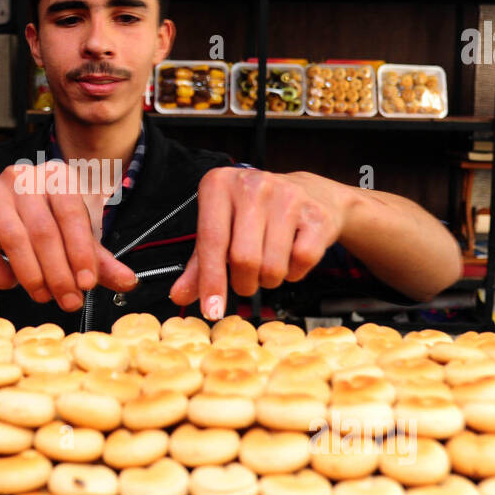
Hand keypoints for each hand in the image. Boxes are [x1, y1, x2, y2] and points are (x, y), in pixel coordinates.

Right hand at [0, 161, 136, 311]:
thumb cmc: (33, 222)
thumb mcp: (69, 235)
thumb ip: (97, 259)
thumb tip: (129, 283)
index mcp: (56, 176)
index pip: (73, 213)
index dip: (81, 251)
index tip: (88, 284)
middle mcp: (24, 177)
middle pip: (44, 231)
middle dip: (59, 273)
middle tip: (68, 302)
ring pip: (14, 241)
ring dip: (32, 277)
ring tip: (43, 296)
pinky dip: (0, 273)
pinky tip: (11, 283)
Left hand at [169, 168, 350, 318]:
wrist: (311, 193)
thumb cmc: (255, 215)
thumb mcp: (221, 230)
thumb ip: (199, 265)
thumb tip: (178, 296)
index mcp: (219, 184)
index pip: (212, 241)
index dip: (212, 282)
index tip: (212, 311)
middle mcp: (252, 184)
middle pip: (243, 259)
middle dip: (244, 284)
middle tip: (246, 281)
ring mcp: (287, 196)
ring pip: (273, 266)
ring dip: (269, 280)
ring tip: (268, 264)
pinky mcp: (316, 214)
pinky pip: (302, 262)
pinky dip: (294, 272)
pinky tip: (290, 256)